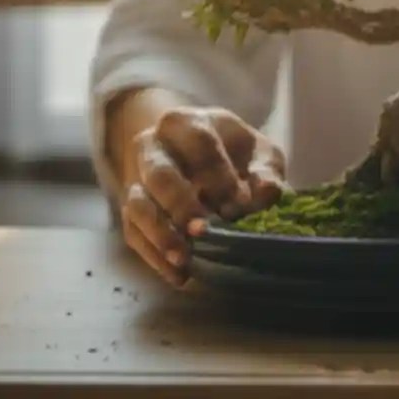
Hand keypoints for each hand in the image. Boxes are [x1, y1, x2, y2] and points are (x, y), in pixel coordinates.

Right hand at [119, 106, 286, 286]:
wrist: (195, 156)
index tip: (237, 204)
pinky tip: (179, 275)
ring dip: (160, 234)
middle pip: (160, 174)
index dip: (217, 175)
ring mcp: (137, 179)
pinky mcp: (130, 209)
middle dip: (182, 204)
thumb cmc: (234, 154)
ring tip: (185, 259)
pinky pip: (133, 233)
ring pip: (138, 205)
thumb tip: (267, 193)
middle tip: (205, 231)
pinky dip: (154, 256)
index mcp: (187, 123)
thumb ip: (267, 170)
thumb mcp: (258, 153)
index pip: (198, 143)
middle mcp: (153, 147)